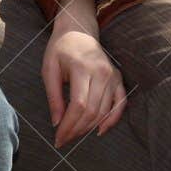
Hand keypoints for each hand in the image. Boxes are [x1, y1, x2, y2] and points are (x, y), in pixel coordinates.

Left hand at [42, 0, 126, 148]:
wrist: (78, 30)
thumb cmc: (60, 49)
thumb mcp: (49, 69)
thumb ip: (53, 96)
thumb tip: (57, 122)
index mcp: (83, 68)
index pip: (79, 105)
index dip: (69, 125)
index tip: (58, 137)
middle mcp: (102, 73)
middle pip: (92, 111)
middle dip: (77, 130)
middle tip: (64, 140)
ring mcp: (113, 76)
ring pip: (105, 111)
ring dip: (90, 128)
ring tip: (75, 135)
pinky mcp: (118, 79)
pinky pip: (120, 104)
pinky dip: (112, 119)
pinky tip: (99, 130)